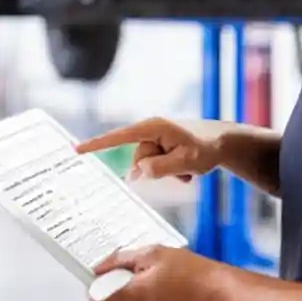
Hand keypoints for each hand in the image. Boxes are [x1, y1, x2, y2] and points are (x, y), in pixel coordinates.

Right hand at [74, 117, 221, 181]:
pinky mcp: (162, 147)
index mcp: (152, 128)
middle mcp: (151, 130)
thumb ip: (158, 168)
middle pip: (138, 159)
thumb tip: (137, 172)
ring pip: (149, 165)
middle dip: (157, 169)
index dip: (96, 144)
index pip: (118, 137)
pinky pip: (157, 165)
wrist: (225, 142)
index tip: (76, 149)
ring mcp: (156, 139)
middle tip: (182, 166)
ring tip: (188, 168)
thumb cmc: (206, 148)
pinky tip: (188, 168)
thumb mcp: (184, 162)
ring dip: (167, 172)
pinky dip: (171, 170)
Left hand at [90, 245, 230, 300]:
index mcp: (132, 297)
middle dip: (118, 279)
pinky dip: (145, 293)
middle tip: (136, 262)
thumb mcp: (152, 253)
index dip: (95, 279)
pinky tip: (163, 280)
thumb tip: (101, 265)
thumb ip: (121, 259)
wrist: (219, 292)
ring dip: (133, 285)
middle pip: (111, 296)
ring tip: (156, 270)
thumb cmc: (192, 272)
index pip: (96, 295)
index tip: (99, 267)